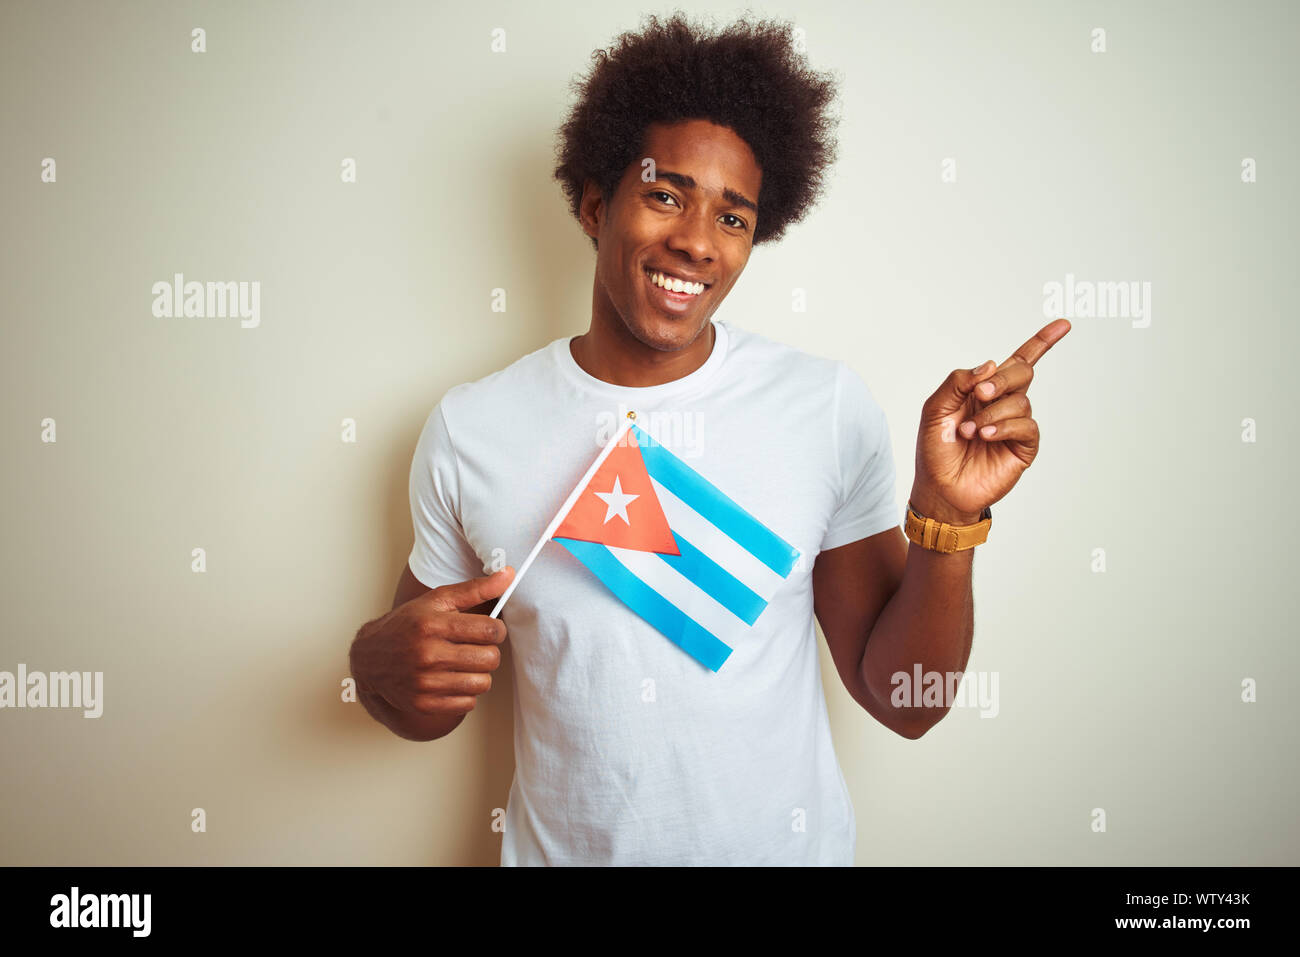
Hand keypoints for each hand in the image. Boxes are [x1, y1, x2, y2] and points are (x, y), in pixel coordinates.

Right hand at [350, 567, 514, 716]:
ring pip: (482, 683)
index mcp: (433, 625)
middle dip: (489, 652)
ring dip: (479, 674)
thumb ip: (476, 588)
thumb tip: (509, 574)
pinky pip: (468, 703)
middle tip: (474, 647)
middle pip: (490, 659)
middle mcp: (428, 654)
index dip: (497, 630)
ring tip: (463, 664)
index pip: (489, 630)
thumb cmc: (407, 625)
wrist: (369, 659)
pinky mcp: (424, 704)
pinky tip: (452, 679)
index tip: (489, 630)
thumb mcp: (437, 601)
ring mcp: (425, 682)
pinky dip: (465, 693)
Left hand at [911, 319, 1070, 523]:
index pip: (1016, 361)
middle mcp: (1002, 404)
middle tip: (980, 394)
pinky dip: (1005, 427)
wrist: (939, 487)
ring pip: (1021, 400)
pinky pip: (1027, 426)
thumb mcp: (935, 408)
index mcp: (984, 390)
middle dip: (1003, 379)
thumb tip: (990, 365)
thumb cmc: (935, 449)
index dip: (1041, 342)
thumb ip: (957, 381)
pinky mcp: (1023, 447)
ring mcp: (1014, 425)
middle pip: (1022, 372)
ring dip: (993, 412)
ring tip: (971, 430)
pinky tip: (987, 435)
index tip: (1063, 325)